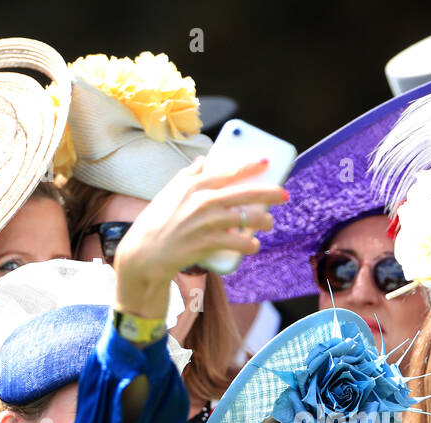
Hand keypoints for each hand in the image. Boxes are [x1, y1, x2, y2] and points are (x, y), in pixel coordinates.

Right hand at [113, 158, 286, 319]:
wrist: (146, 253)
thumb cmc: (157, 222)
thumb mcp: (169, 193)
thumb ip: (187, 176)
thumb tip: (203, 161)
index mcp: (194, 184)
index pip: (228, 170)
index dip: (250, 166)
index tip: (267, 162)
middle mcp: (202, 200)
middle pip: (246, 193)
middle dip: (270, 193)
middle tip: (285, 195)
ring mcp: (207, 221)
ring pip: (248, 218)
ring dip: (264, 222)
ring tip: (267, 224)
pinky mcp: (209, 242)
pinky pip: (240, 242)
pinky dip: (250, 244)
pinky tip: (253, 244)